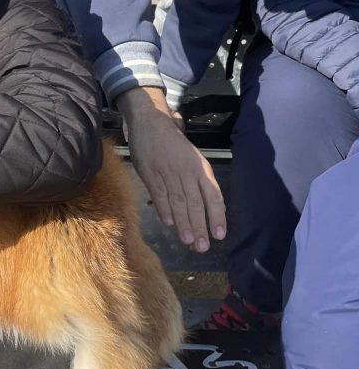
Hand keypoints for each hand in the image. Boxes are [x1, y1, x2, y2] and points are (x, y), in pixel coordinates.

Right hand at [117, 86, 225, 252]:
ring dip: (183, 224)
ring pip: (178, 202)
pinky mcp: (150, 173)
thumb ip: (198, 179)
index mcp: (200, 167)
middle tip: (203, 247)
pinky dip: (164, 209)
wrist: (150, 120)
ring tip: (188, 242)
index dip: (216, 216)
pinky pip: (160, 195)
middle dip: (200, 227)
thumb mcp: (191, 156)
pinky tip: (169, 223)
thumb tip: (207, 206)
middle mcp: (187, 171)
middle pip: (195, 203)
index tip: (219, 235)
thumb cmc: (173, 141)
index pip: (213, 196)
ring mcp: (168, 172)